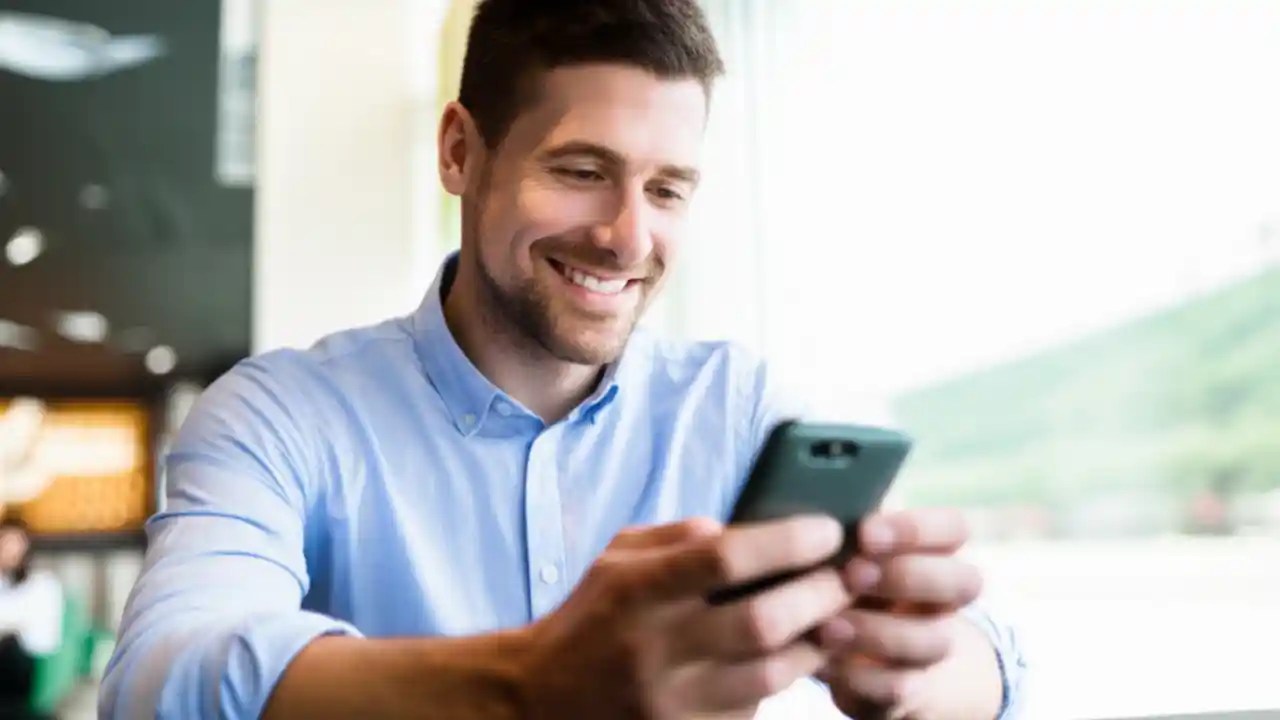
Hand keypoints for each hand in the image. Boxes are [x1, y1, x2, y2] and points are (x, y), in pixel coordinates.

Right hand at [516, 515, 849, 718]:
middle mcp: (654, 648)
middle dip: (820, 594)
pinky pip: (755, 709)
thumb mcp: (618, 558)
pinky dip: (784, 680)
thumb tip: (742, 530)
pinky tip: (797, 655)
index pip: (724, 558)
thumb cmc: (593, 616)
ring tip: (837, 615)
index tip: (828, 528)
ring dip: (816, 642)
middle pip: (761, 622)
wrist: (542, 699)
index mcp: (637, 591)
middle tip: (852, 574)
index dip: (787, 541)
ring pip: (771, 675)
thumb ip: (677, 536)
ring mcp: (671, 701)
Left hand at [815, 509, 984, 719]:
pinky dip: (861, 676)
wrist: (849, 652)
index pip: (954, 528)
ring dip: (879, 630)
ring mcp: (929, 646)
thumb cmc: (835, 581)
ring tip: (826, 623)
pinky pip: (900, 688)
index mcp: (930, 553)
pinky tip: (825, 661)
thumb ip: (838, 531)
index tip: (865, 531)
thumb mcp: (839, 552)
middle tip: (852, 574)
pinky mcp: (906, 690)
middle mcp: (941, 599)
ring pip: (933, 640)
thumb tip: (805, 509)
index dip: (918, 528)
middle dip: (906, 576)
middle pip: (963, 581)